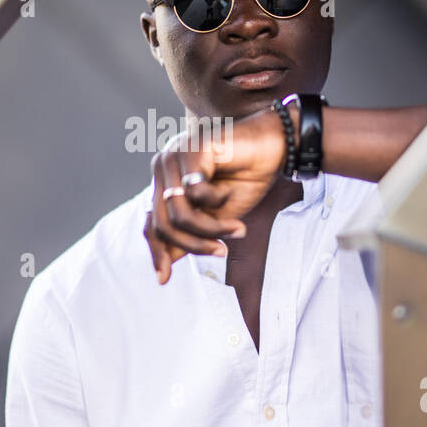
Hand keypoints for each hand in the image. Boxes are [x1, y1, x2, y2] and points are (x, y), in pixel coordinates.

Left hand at [143, 105, 292, 283]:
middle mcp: (163, 166)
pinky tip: (230, 194)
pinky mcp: (191, 148)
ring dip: (211, 228)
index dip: (156, 251)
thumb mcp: (216, 218)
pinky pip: (195, 191)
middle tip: (221, 252)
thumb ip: (189, 237)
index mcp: (166, 182)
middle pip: (163, 223)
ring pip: (178, 212)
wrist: (274, 147)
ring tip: (237, 231)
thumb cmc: (246, 180)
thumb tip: (161, 272)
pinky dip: (216, 201)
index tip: (163, 279)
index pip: (151, 223)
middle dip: (193, 244)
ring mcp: (174, 155)